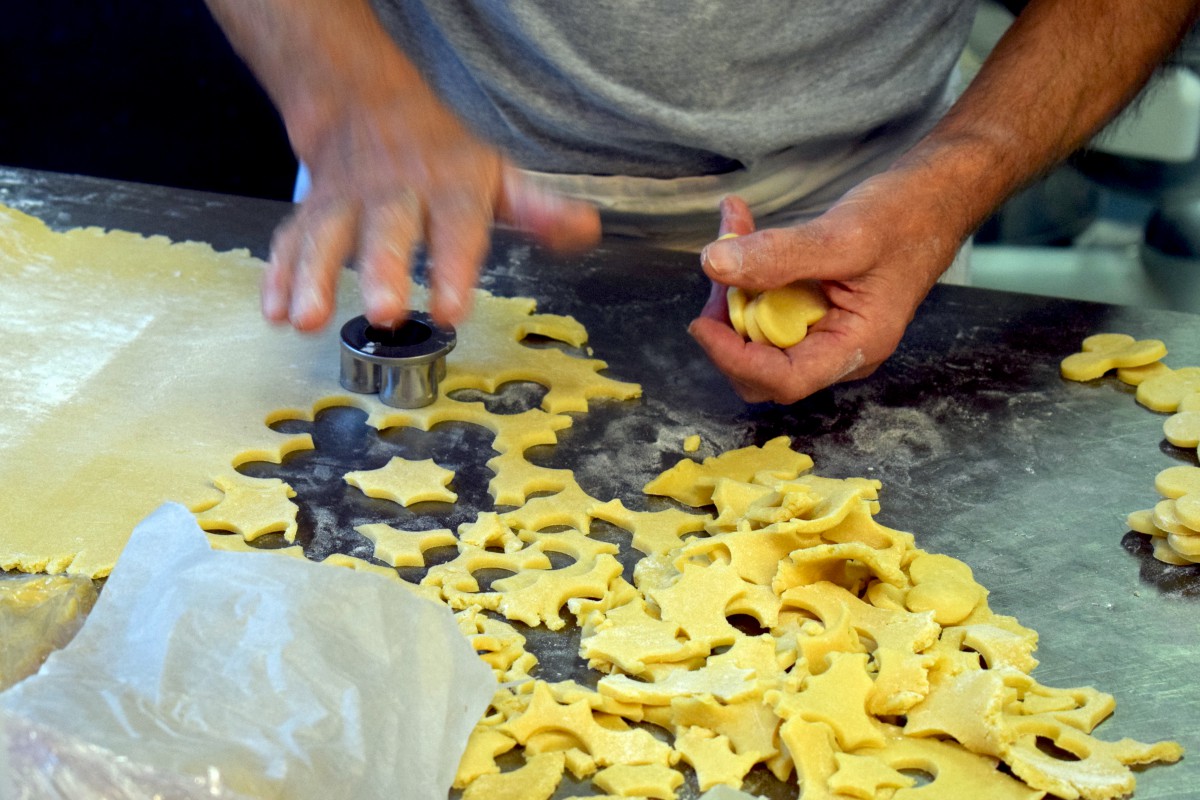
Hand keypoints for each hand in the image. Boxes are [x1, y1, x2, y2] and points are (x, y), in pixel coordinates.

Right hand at [259, 32, 598, 331]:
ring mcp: (347, 200)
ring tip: (307, 320)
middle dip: (382, 270)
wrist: (368, 104)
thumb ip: (538, 209)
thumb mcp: (496, 176)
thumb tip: (585, 230)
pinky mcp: (311, 211)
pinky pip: (289, 239)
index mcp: (448, 186)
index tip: (451, 309)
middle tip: (382, 314)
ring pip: (326, 233)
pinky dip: (278, 274)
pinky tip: (276, 311)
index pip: (456, 226)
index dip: (453, 267)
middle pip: (387, 228)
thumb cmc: (442, 157)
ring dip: (314, 276)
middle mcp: (395, 192)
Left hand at [689, 180, 963, 403]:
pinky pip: (765, 303)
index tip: (703, 323)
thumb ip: (781, 254)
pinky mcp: (811, 307)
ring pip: (756, 332)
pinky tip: (740, 225)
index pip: (784, 380)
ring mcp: (824, 329)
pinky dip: (746, 269)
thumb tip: (715, 265)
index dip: (735, 359)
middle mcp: (838, 348)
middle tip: (721, 263)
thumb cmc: (907, 218)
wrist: (934, 196)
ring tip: (732, 227)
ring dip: (733, 285)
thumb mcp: (845, 234)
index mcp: (856, 345)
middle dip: (729, 320)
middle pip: (761, 366)